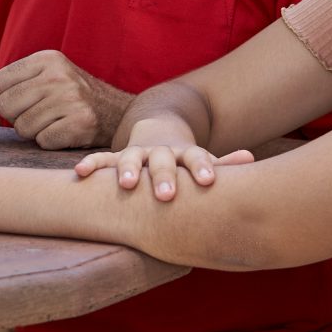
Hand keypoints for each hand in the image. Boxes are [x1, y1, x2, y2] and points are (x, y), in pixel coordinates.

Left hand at [0, 50, 128, 147]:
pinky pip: (41, 141)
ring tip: (53, 122)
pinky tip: (64, 132)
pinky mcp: (79, 124)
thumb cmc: (70, 97)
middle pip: (6, 106)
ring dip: (33, 131)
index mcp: (47, 59)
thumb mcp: (39, 82)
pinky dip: (49, 142)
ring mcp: (71, 99)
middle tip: (39, 115)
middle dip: (16, 117)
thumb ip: (2, 92)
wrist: (118, 112)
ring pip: (21, 127)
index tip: (24, 101)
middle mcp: (58, 76)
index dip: (4, 99)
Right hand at [74, 143, 255, 200]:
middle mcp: (159, 152)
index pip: (195, 159)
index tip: (209, 182)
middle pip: (162, 162)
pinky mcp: (116, 159)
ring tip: (125, 185)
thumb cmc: (183, 162)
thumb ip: (224, 164)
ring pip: (130, 160)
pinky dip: (91, 165)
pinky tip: (79, 174)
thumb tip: (252, 159)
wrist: (155, 135)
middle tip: (167, 196)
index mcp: (183, 154)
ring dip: (127, 170)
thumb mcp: (201, 161)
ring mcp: (136, 154)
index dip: (202, 169)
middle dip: (163, 178)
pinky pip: (102, 160)